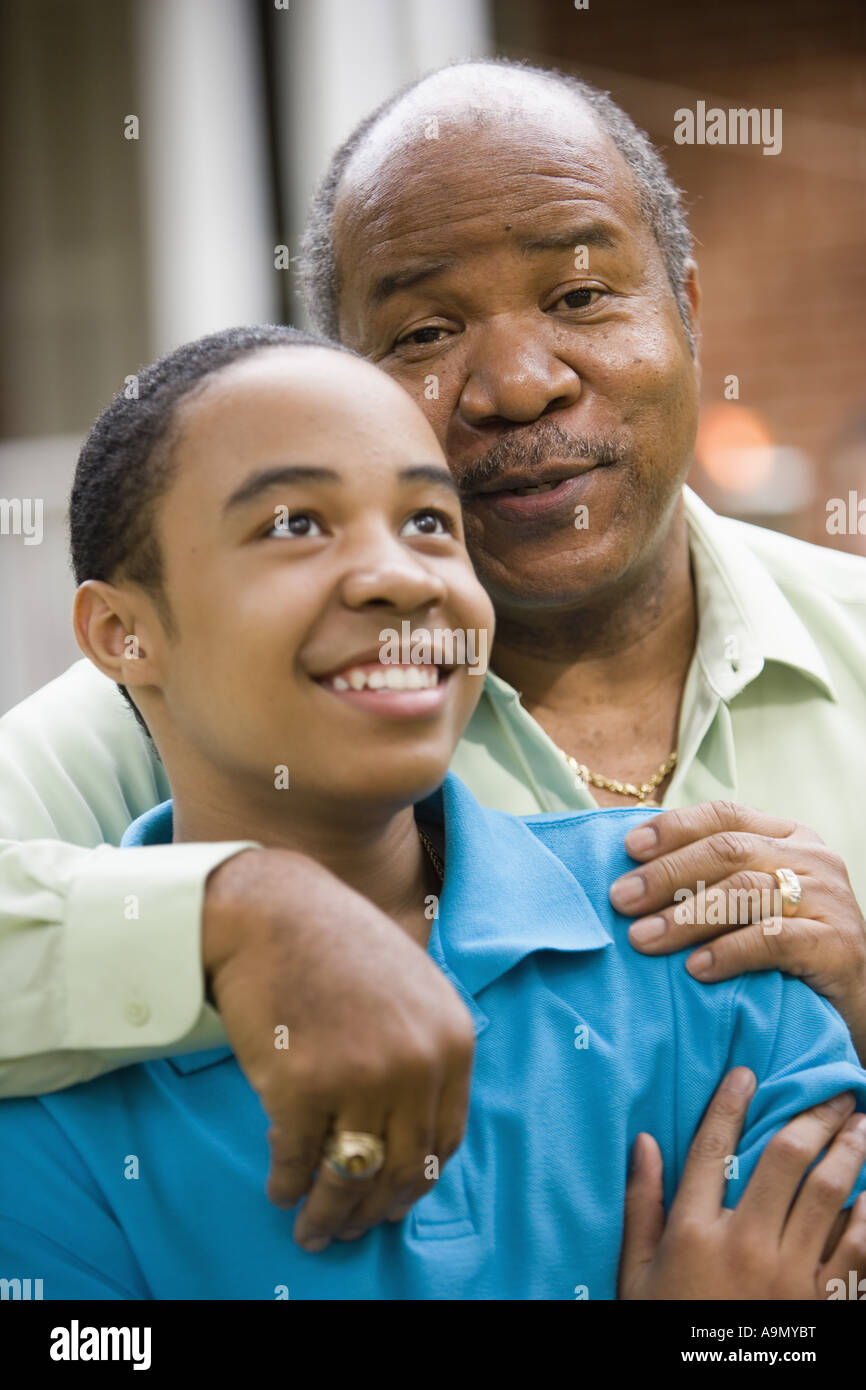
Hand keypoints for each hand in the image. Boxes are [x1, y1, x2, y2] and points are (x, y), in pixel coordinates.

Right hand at [203, 848, 473, 1249]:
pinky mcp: (302, 1088)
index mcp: (451, 1040)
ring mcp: (360, 1078)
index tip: (393, 1202)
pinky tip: (280, 1189)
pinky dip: (287, 1184)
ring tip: (313, 1230)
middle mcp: (416, 1064)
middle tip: (349, 1231)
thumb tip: (408, 1133)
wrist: (271, 910)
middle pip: (403, 1169)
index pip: (444, 1140)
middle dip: (374, 1213)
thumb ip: (424, 1050)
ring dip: (330, 1216)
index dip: (416, 1181)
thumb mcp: (412, 986)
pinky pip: (297, 1160)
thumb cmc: (335, 945)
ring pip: (352, 1177)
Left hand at [611, 801, 865, 1059]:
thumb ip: (714, 879)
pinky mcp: (839, 945)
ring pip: (747, 892)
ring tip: (642, 938)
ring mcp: (830, 900)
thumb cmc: (792, 953)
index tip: (628, 849)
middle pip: (729, 851)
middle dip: (667, 874)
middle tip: (622, 900)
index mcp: (790, 837)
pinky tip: (695, 968)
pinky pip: (774, 940)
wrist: (858, 1006)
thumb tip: (634, 872)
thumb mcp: (756, 903)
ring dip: (686, 916)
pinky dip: (729, 952)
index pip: (726, 816)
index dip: (674, 828)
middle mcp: (813, 859)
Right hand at [618, 1067, 865, 1298]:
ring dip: (851, 1151)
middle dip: (814, 1117)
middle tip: (835, 1092)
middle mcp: (745, 1243)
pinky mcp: (821, 1302)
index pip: (714, 1148)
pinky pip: (857, 1248)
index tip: (748, 1072)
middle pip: (785, 1158)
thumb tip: (644, 1140)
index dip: (730, 1104)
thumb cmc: (667, 1327)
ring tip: (863, 1124)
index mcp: (694, 1231)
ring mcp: (789, 1273)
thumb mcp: (638, 1274)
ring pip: (829, 1193)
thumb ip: (642, 1205)